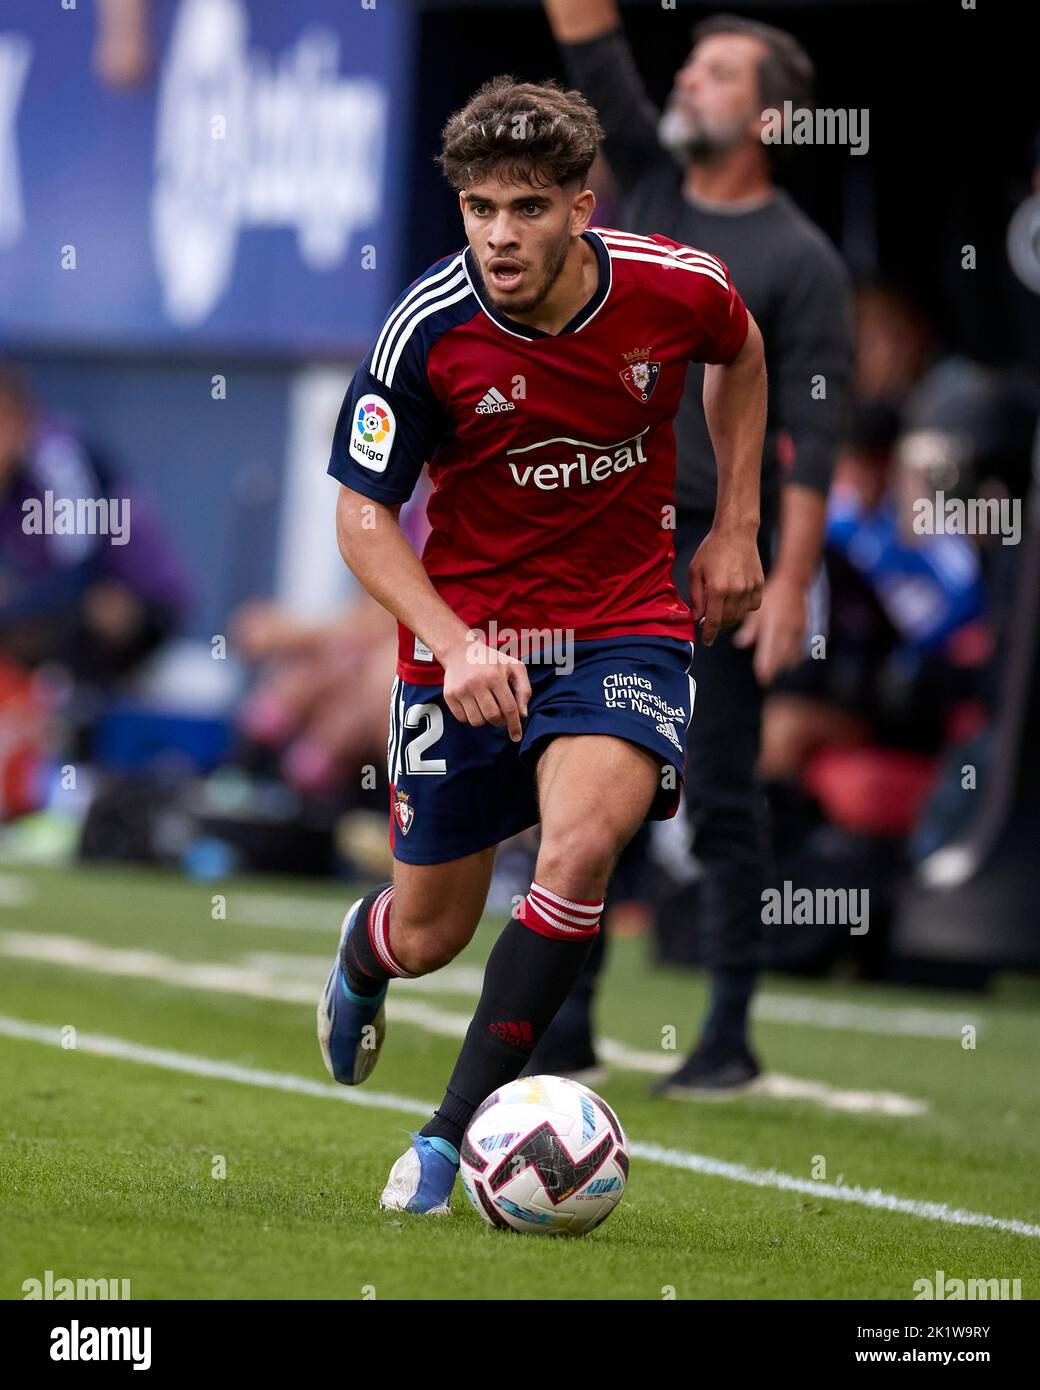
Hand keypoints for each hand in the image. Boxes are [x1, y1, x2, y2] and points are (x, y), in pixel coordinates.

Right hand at [441, 632, 531, 741]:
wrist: (460, 651)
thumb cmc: (491, 661)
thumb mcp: (514, 667)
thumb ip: (524, 689)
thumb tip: (522, 714)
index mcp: (495, 676)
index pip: (509, 708)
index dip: (514, 725)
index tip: (516, 736)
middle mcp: (477, 683)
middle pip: (492, 717)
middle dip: (500, 722)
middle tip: (500, 715)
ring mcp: (461, 690)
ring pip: (477, 721)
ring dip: (484, 720)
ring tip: (485, 707)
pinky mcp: (449, 695)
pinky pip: (462, 719)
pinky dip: (470, 717)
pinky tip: (473, 705)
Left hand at [688, 526, 764, 645]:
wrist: (736, 532)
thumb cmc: (712, 549)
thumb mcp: (695, 571)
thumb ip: (696, 597)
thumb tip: (698, 617)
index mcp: (717, 589)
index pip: (713, 621)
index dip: (709, 634)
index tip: (706, 641)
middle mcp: (735, 591)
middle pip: (727, 621)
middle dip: (717, 625)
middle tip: (709, 620)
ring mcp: (750, 588)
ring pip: (740, 615)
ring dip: (729, 618)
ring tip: (721, 610)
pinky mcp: (759, 584)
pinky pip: (753, 606)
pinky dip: (744, 608)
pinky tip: (736, 600)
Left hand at [733, 570, 809, 684]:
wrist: (793, 581)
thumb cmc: (772, 596)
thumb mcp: (757, 610)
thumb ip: (749, 629)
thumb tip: (740, 644)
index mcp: (774, 626)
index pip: (769, 651)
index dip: (766, 666)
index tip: (762, 678)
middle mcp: (787, 631)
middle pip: (781, 657)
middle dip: (774, 670)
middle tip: (766, 682)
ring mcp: (797, 630)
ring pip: (792, 654)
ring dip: (783, 665)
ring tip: (775, 675)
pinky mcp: (804, 629)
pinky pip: (799, 648)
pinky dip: (793, 657)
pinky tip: (788, 664)